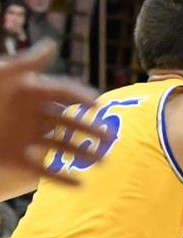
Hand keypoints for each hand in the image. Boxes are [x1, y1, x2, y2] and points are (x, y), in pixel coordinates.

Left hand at [0, 42, 105, 185]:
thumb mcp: (1, 76)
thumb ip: (26, 64)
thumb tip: (52, 46)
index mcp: (31, 93)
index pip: (64, 93)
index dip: (81, 98)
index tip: (97, 105)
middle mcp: (34, 115)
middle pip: (70, 121)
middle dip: (91, 130)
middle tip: (110, 137)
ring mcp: (29, 138)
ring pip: (63, 146)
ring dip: (83, 154)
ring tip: (101, 162)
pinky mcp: (19, 160)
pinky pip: (45, 171)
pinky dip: (63, 179)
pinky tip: (80, 185)